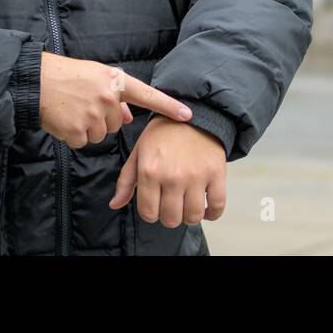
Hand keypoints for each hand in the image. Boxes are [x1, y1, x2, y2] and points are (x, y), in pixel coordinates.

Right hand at [39, 52, 192, 148]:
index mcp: (114, 80)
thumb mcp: (95, 76)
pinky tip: (64, 119)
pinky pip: (83, 141)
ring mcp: (94, 116)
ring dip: (88, 128)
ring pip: (101, 134)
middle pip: (117, 123)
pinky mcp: (79, 132)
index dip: (168, 106)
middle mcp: (108, 98)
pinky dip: (74, 135)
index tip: (188, 115)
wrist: (36, 82)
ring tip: (72, 109)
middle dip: (103, 118)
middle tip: (83, 104)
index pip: (147, 95)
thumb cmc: (66, 75)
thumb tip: (130, 116)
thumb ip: (115, 94)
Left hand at [108, 115, 226, 227]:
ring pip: (193, 217)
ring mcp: (196, 177)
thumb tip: (115, 205)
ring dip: (189, 216)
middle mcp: (172, 177)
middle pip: (171, 219)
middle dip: (169, 216)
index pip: (148, 213)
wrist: (193, 113)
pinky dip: (213, 213)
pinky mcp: (216, 174)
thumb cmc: (162, 135)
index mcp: (150, 172)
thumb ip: (126, 181)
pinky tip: (206, 208)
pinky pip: (217, 206)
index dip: (151, 214)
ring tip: (187, 206)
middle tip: (172, 205)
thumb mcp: (139, 152)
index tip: (156, 206)